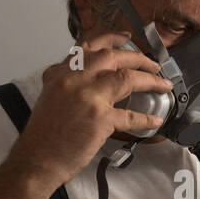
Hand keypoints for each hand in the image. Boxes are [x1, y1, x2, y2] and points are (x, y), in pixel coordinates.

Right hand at [9, 33, 172, 190]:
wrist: (36, 160)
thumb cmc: (42, 135)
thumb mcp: (49, 96)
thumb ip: (66, 81)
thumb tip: (86, 76)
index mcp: (61, 74)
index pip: (88, 46)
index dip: (111, 38)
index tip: (127, 39)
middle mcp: (75, 80)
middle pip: (112, 57)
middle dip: (137, 58)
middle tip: (152, 65)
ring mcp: (89, 98)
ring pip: (127, 78)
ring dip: (150, 80)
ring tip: (163, 85)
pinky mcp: (100, 120)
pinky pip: (131, 116)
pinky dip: (146, 118)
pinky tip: (155, 120)